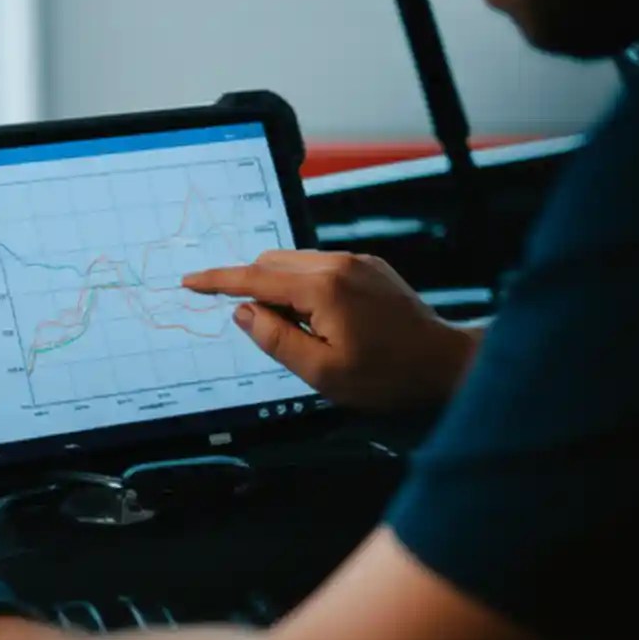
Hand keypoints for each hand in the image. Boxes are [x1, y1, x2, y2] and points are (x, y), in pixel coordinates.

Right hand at [182, 250, 479, 409]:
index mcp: (322, 289)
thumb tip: (244, 313)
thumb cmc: (388, 377)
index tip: (191, 281)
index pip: (255, 279)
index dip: (217, 281)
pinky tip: (318, 318)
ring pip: (295, 262)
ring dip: (279, 288)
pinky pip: (320, 266)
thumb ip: (275, 339)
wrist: (447, 365)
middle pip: (272, 262)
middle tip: (257, 327)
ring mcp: (357, 262)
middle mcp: (339, 264)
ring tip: (298, 330)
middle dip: (251, 286)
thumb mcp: (322, 373)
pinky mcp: (370, 267)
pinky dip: (303, 285)